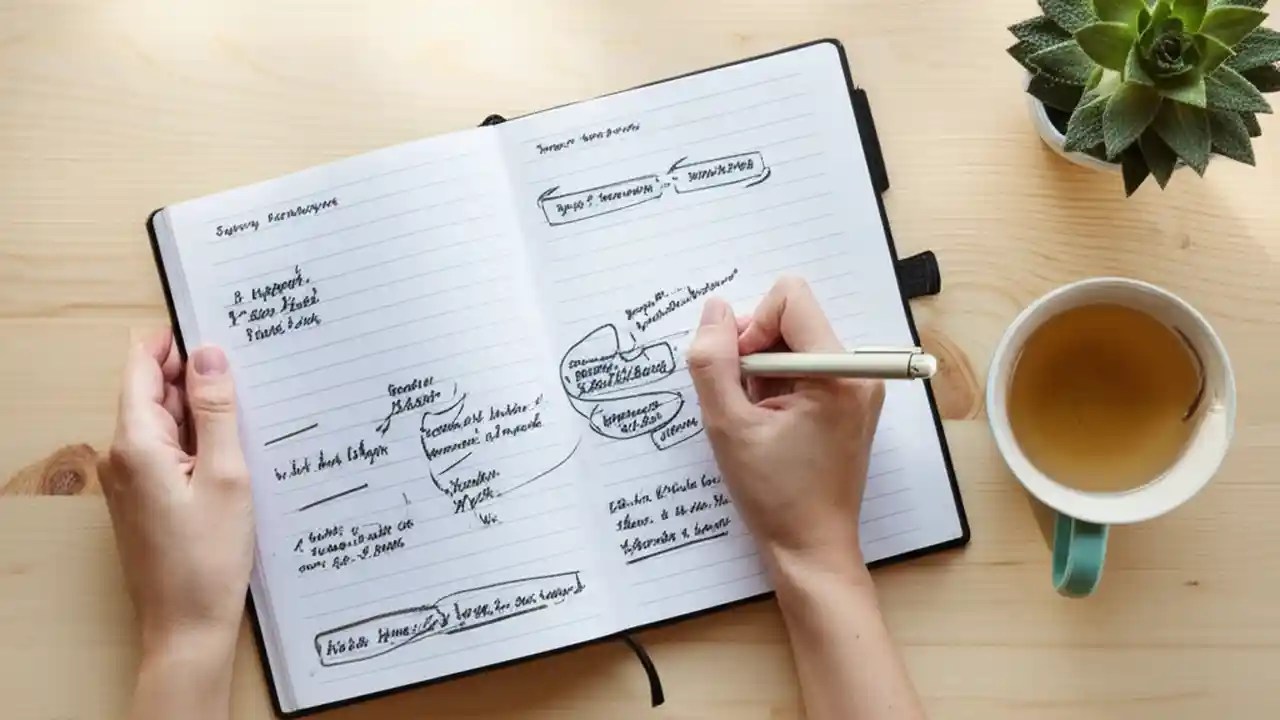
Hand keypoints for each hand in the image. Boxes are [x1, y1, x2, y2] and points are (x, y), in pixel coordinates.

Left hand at [105, 330, 252, 660]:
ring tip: (251, 401)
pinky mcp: (147, 498)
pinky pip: (170, 450)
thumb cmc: (208, 557)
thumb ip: (216, 410)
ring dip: (202, 408)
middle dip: (195, 373)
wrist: (186, 626)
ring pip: (165, 421)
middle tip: (249, 362)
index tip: (216, 327)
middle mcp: (123, 456)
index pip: (141, 366)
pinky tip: (236, 445)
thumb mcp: (226, 474)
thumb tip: (209, 354)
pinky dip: (199, 438)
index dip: (174, 341)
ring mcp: (132, 479)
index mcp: (135, 443)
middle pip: (153, 392)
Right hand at [686, 277, 884, 572]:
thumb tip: (714, 311)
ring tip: (756, 417)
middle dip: (755, 348)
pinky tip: (769, 424)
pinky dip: (778, 386)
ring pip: (795, 343)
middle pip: (793, 318)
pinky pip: (805, 368)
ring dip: (763, 370)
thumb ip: (713, 362)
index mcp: (837, 373)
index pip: (791, 298)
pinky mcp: (849, 403)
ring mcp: (857, 388)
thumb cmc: (774, 495)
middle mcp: (857, 372)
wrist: (812, 548)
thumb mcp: (728, 426)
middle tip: (741, 398)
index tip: (739, 371)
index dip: (752, 325)